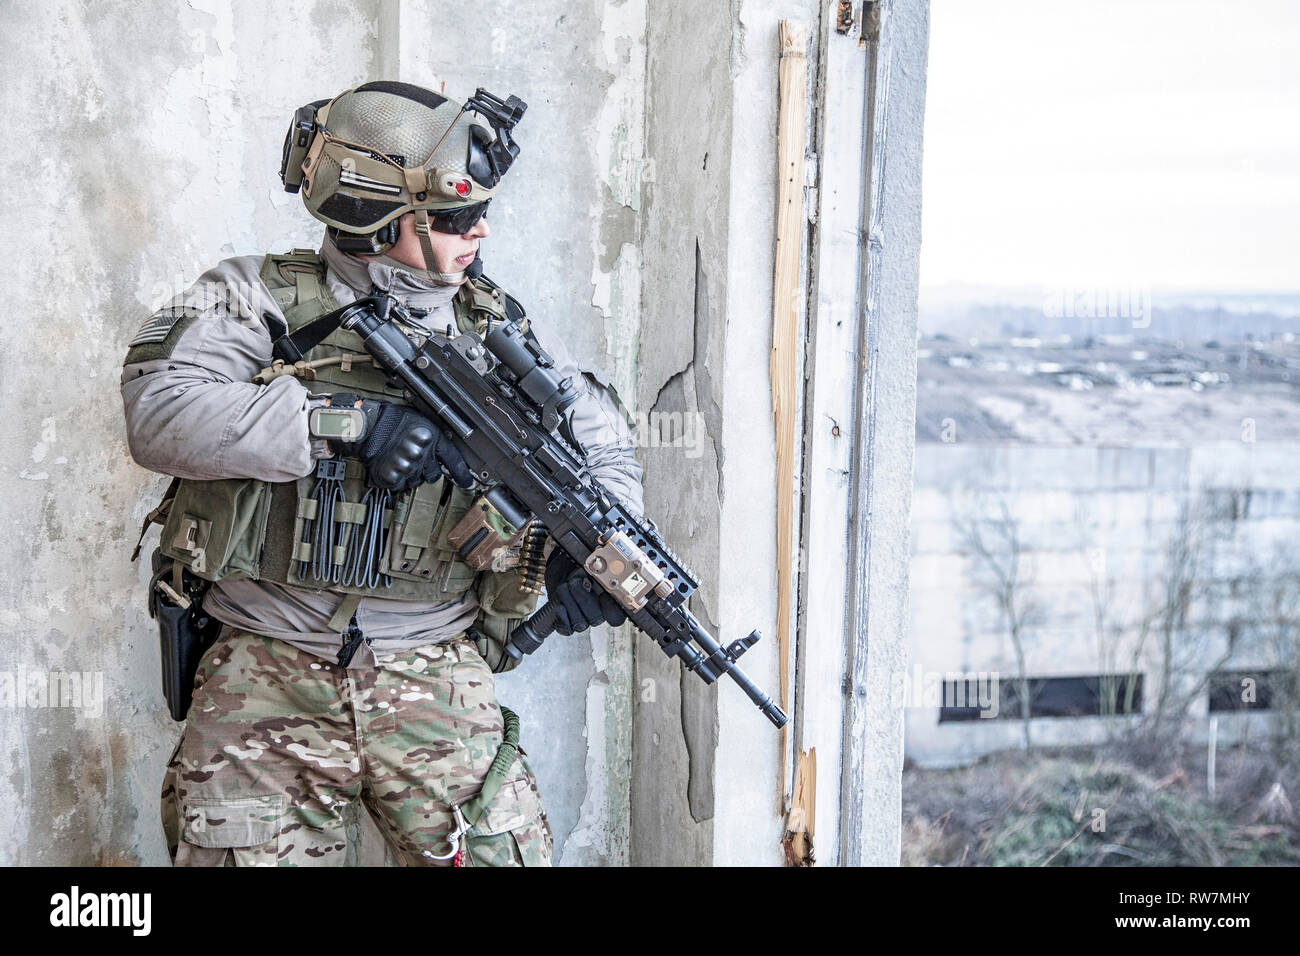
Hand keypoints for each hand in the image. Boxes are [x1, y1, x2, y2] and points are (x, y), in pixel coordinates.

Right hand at [330, 395, 472, 491]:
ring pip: (417, 481)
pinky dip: (397, 478)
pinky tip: (393, 465)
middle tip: (414, 456)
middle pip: (433, 474)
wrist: (366, 426)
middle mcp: (420, 454)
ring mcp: (406, 467)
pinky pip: (401, 485)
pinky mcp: (392, 477)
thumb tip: (449, 453)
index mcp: (430, 438)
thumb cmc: (392, 420)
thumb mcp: (422, 422)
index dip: (462, 474)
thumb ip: (437, 439)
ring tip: (401, 457)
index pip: (452, 460)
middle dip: (426, 468)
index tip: (467, 483)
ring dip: (412, 473)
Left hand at [544, 549, 626, 634]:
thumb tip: (606, 566)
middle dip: (583, 598)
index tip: (602, 593)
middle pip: (595, 619)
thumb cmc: (581, 565)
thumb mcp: (593, 564)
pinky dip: (562, 618)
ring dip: (570, 602)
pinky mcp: (566, 622)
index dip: (610, 607)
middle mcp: (598, 614)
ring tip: (565, 587)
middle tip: (576, 581)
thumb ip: (601, 570)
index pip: (616, 617)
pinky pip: (566, 629)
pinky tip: (560, 606)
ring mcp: (583, 619)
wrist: (564, 567)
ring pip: (580, 623)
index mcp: (609, 603)